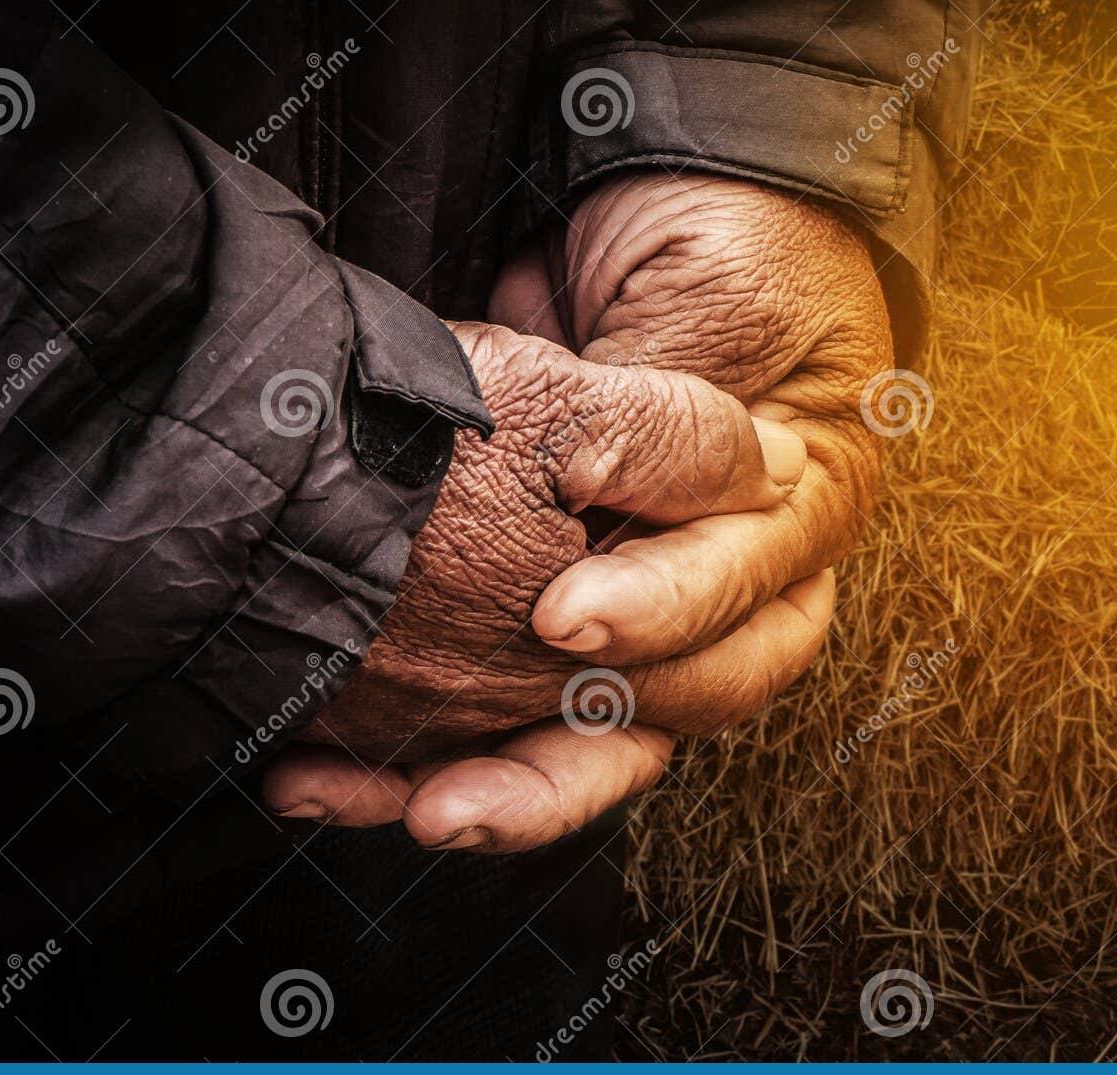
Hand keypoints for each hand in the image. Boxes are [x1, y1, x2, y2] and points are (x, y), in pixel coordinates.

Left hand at [264, 174, 889, 853]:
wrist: (669, 222)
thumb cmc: (727, 263)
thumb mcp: (728, 320)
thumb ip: (698, 427)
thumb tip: (662, 503)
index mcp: (787, 540)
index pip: (745, 627)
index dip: (662, 624)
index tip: (565, 616)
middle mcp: (718, 596)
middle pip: (660, 722)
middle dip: (557, 762)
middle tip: (460, 792)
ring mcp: (628, 614)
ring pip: (577, 745)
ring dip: (486, 787)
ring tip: (402, 811)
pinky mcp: (536, 617)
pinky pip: (489, 712)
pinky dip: (411, 755)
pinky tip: (328, 776)